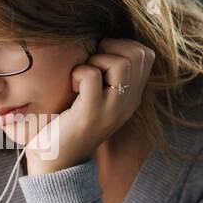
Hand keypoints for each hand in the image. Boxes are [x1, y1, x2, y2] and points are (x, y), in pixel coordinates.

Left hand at [25, 37, 154, 174]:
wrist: (56, 163)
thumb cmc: (68, 123)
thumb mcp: (94, 97)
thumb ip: (105, 74)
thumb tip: (100, 39)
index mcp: (131, 97)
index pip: (146, 54)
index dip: (122, 44)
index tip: (101, 58)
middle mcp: (127, 103)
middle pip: (137, 54)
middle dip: (111, 47)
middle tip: (92, 63)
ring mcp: (112, 110)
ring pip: (121, 63)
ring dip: (96, 60)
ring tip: (82, 77)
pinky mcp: (91, 114)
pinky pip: (92, 75)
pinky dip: (79, 73)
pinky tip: (72, 88)